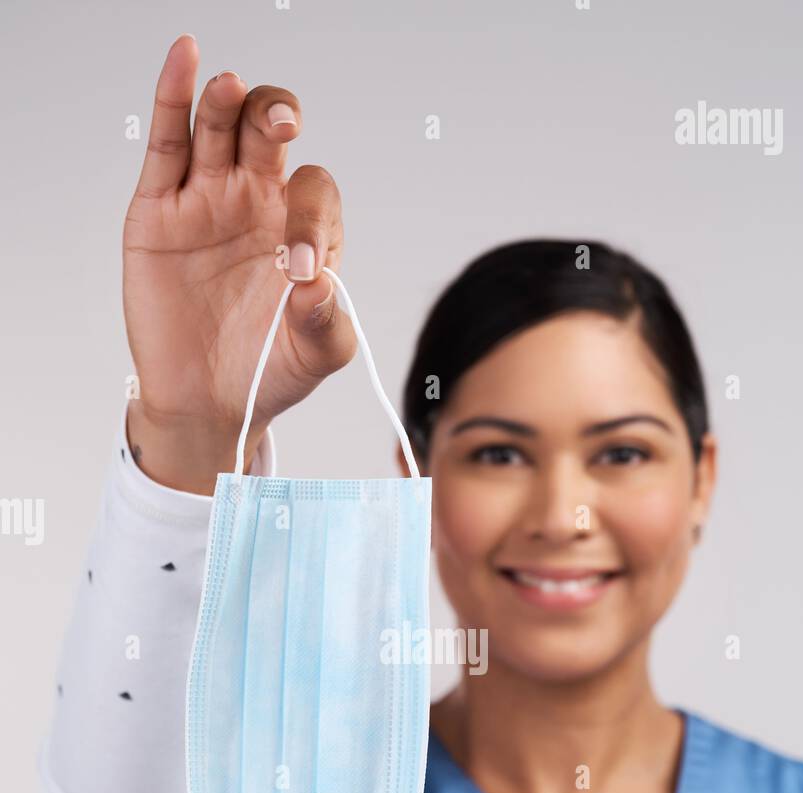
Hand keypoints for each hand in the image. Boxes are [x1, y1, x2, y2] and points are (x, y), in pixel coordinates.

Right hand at [123, 34, 356, 492]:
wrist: (209, 406)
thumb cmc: (269, 373)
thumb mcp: (318, 355)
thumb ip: (329, 322)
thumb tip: (318, 284)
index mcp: (303, 228)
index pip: (313, 191)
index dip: (311, 216)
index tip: (299, 266)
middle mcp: (257, 202)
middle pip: (266, 132)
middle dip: (276, 115)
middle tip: (282, 127)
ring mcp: (207, 200)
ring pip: (218, 127)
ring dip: (226, 101)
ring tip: (230, 88)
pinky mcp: (160, 209)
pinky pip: (168, 144)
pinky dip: (173, 99)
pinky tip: (185, 62)